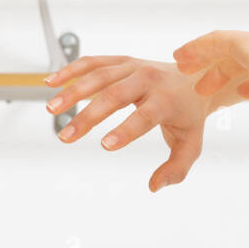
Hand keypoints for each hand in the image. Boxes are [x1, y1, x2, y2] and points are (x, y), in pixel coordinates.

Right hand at [43, 55, 214, 192]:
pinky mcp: (121, 61)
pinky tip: (50, 83)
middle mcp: (149, 79)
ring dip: (72, 91)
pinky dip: (70, 70)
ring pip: (99, 76)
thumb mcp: (190, 144)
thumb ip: (176, 168)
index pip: (145, 116)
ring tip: (51, 109)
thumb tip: (154, 187)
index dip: (126, 131)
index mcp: (167, 99)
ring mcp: (134, 66)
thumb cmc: (188, 115)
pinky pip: (93, 62)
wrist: (197, 78)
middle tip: (67, 137)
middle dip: (88, 117)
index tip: (105, 146)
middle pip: (115, 95)